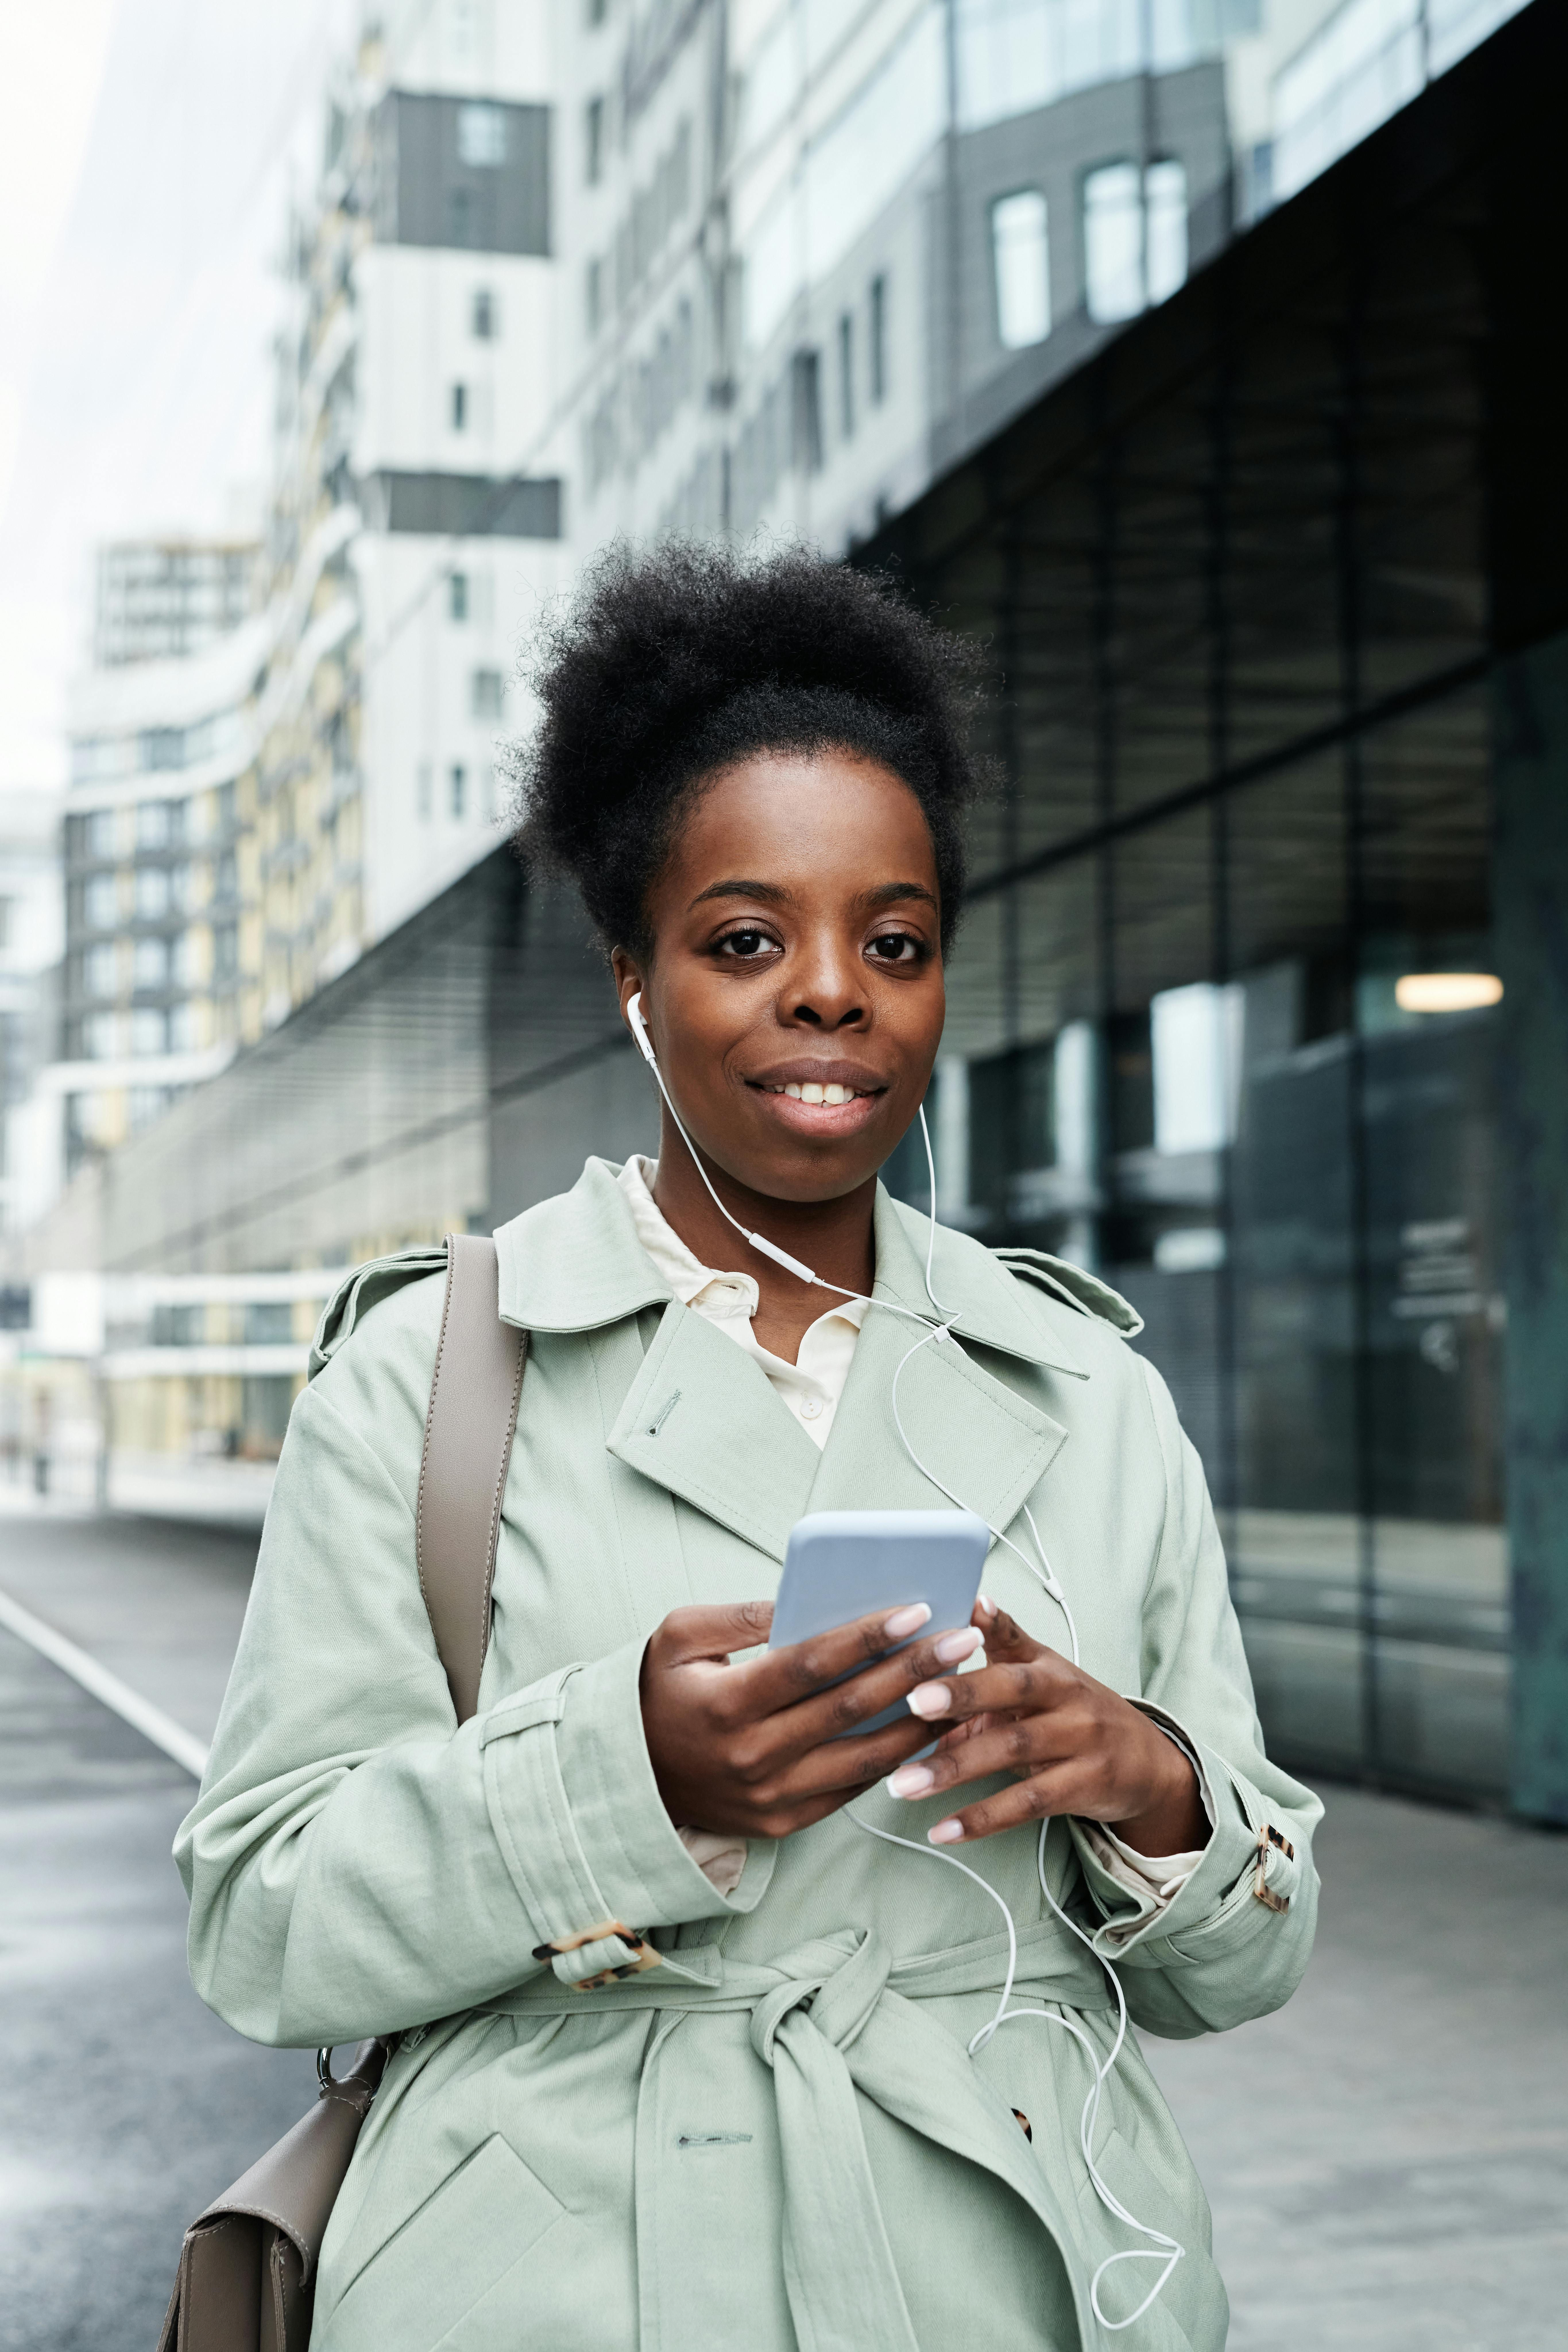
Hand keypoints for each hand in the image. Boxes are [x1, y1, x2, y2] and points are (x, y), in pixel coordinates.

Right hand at [639, 1599, 983, 1840]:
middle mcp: (752, 1757)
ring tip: (961, 1684)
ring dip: (921, 1719)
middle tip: (962, 1638)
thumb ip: (738, 1617)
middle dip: (914, 1669)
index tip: (917, 1609)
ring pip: (865, 1758)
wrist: (631, 1776)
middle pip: (850, 1708)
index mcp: (727, 1705)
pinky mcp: (783, 1823)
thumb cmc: (659, 1693)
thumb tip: (798, 1599)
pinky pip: (852, 1789)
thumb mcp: (678, 1638)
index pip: (811, 1665)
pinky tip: (926, 1728)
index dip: (866, 1637)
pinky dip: (893, 1759)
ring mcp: (771, 1797)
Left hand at [883, 1601, 1207, 1853]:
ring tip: (903, 1785)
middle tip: (911, 1700)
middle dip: (961, 1692)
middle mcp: (1066, 1694)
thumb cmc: (1074, 1716)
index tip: (961, 1613)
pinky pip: (1027, 1802)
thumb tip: (915, 1694)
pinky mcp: (1085, 1784)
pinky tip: (942, 1831)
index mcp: (1047, 1665)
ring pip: (1011, 1749)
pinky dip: (982, 1818)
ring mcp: (1079, 1739)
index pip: (1015, 1637)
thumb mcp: (1039, 1687)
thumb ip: (982, 1685)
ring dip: (953, 1768)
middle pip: (1012, 1689)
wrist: (1148, 1763)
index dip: (989, 1624)